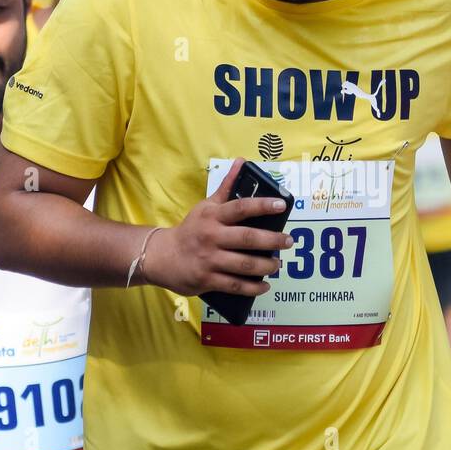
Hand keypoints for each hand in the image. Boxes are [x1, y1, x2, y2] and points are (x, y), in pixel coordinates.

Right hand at [142, 158, 294, 297]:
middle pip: (247, 238)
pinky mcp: (207, 279)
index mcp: (213, 216)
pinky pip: (235, 285)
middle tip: (289, 241)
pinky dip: (253, 287)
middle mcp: (212, 237)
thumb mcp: (206, 206)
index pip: (240, 207)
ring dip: (266, 265)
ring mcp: (209, 259)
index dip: (262, 205)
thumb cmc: (191, 229)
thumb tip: (241, 162)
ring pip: (244, 264)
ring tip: (278, 264)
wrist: (161, 256)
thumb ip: (226, 187)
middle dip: (272, 240)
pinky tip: (265, 284)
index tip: (282, 205)